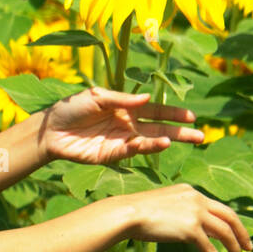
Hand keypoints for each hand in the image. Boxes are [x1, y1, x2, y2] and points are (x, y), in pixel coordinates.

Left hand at [40, 86, 204, 165]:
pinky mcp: (113, 155)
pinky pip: (134, 151)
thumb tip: (148, 97)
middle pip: (160, 128)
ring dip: (168, 141)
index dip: (174, 113)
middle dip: (180, 132)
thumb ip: (123, 99)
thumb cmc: (72, 108)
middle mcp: (129, 124)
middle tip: (201, 136)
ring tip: (184, 139)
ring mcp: (123, 141)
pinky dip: (148, 147)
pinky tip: (160, 143)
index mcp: (127, 108)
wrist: (51, 130)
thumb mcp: (97, 96)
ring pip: (151, 142)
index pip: (157, 110)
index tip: (191, 116)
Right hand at [124, 183, 252, 251]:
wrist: (129, 213)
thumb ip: (184, 212)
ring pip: (225, 232)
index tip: (237, 233)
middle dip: (242, 233)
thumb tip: (197, 231)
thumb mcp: (167, 205)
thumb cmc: (141, 212)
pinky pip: (209, 245)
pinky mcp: (190, 228)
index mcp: (192, 192)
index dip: (231, 222)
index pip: (219, 207)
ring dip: (234, 247)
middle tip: (249, 247)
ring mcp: (195, 213)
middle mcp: (197, 199)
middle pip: (230, 216)